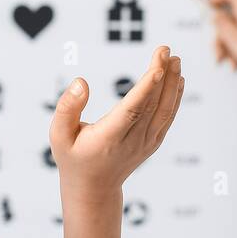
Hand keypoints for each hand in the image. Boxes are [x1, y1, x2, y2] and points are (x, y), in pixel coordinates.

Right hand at [50, 46, 183, 200]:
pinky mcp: (152, 142)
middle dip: (162, 75)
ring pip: (165, 110)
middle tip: (166, 49)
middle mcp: (131, 142)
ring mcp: (145, 143)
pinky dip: (175, 97)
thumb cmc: (73, 157)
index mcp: (108, 139)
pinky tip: (178, 79)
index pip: (132, 111)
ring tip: (175, 59)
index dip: (147, 88)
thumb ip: (67, 108)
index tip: (158, 66)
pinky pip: (167, 117)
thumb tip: (81, 82)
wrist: (93, 188)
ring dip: (173, 83)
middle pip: (152, 105)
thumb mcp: (58, 135)